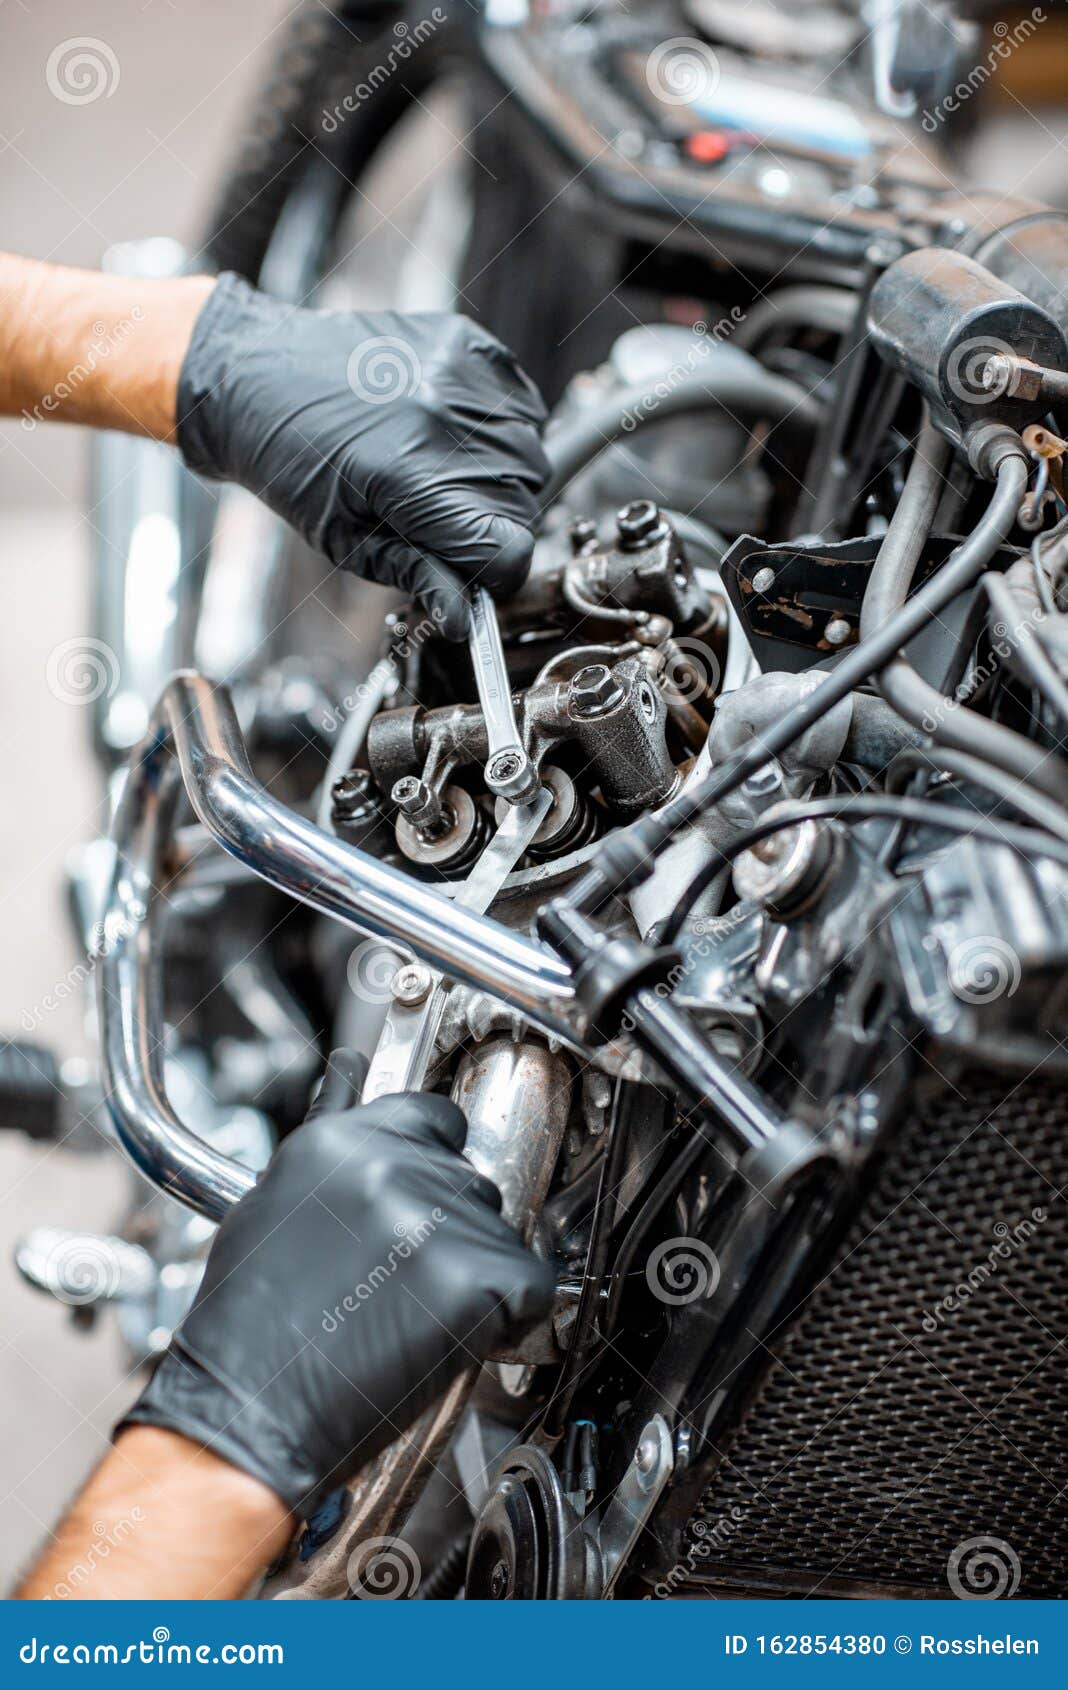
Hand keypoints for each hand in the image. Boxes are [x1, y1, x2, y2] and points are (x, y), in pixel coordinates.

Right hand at [120, 1052, 554, 1518]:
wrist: (248, 1411)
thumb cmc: (248, 1329)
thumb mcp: (273, 1208)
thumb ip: (337, 1162)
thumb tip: (370, 1127)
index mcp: (340, 1140)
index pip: (435, 1118)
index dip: (435, 1165)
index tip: (426, 1199)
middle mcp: (393, 1165)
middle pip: (470, 1178)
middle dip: (451, 1227)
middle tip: (406, 1281)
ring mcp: (439, 1219)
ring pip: (500, 1232)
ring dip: (475, 1272)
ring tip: (413, 1316)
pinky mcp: (476, 1277)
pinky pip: (531, 1284)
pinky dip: (511, 1316)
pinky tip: (457, 1336)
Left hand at [177, 275, 549, 636]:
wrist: (258, 375)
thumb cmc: (291, 460)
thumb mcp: (345, 539)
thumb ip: (416, 574)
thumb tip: (464, 615)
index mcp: (406, 476)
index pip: (507, 548)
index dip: (495, 574)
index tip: (474, 573)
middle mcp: (441, 419)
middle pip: (523, 505)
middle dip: (492, 527)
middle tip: (442, 520)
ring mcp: (458, 374)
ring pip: (530, 456)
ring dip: (499, 479)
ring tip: (443, 473)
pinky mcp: (467, 344)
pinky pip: (522, 406)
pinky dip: (500, 431)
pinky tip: (453, 434)